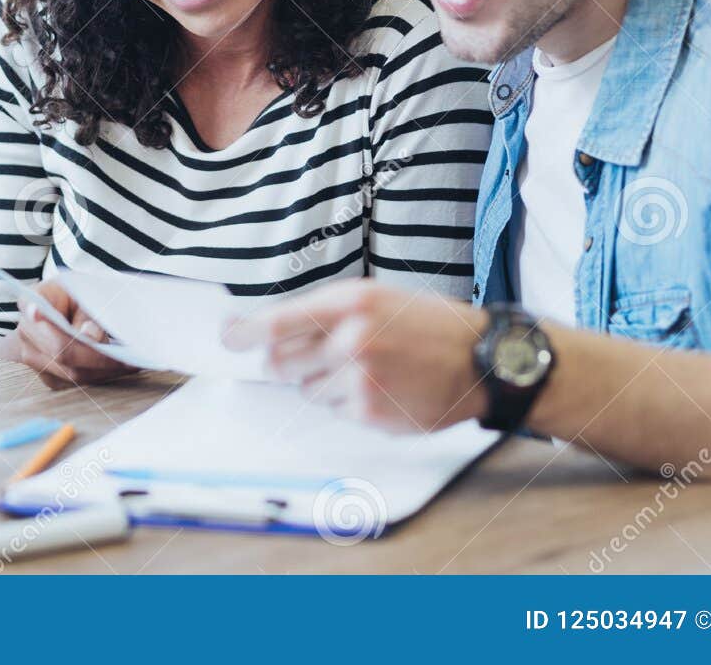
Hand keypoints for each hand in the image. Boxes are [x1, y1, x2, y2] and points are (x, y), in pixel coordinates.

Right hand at [12, 280, 138, 389]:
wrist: (70, 308)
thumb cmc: (80, 297)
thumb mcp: (86, 295)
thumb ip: (88, 315)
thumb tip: (91, 337)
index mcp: (32, 302)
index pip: (36, 313)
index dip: (39, 317)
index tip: (38, 313)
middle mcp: (26, 334)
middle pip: (61, 353)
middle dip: (99, 358)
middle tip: (130, 358)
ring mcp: (33, 358)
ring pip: (71, 374)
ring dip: (104, 371)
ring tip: (131, 363)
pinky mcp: (48, 376)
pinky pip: (75, 384)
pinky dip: (99, 377)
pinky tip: (118, 368)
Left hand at [223, 279, 487, 431]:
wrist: (482, 359)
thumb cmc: (429, 325)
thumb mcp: (378, 299)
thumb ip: (327, 313)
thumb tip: (274, 333)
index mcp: (350, 302)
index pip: (278, 320)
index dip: (245, 331)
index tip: (228, 336)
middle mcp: (350, 338)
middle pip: (280, 361)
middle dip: (287, 363)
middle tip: (319, 358)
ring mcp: (359, 378)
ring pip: (306, 389)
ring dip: (323, 384)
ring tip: (367, 370)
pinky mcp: (368, 411)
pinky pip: (334, 410)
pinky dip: (349, 403)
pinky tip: (382, 389)